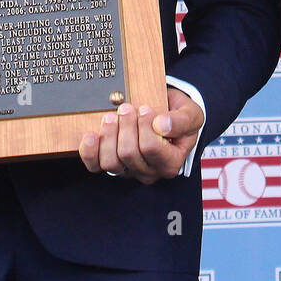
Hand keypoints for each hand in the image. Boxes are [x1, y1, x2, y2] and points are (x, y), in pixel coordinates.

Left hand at [78, 87, 202, 183]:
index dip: (144, 126)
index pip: (151, 149)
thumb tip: (161, 125)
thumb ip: (181, 120)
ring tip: (112, 116)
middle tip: (126, 108)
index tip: (145, 109)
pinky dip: (89, 151)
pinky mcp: (111, 166)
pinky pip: (95, 166)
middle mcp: (149, 172)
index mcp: (171, 163)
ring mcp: (129, 171)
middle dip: (125, 127)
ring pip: (111, 163)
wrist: (167, 114)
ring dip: (108, 135)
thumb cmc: (179, 116)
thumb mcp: (191, 114)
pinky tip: (91, 135)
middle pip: (129, 154)